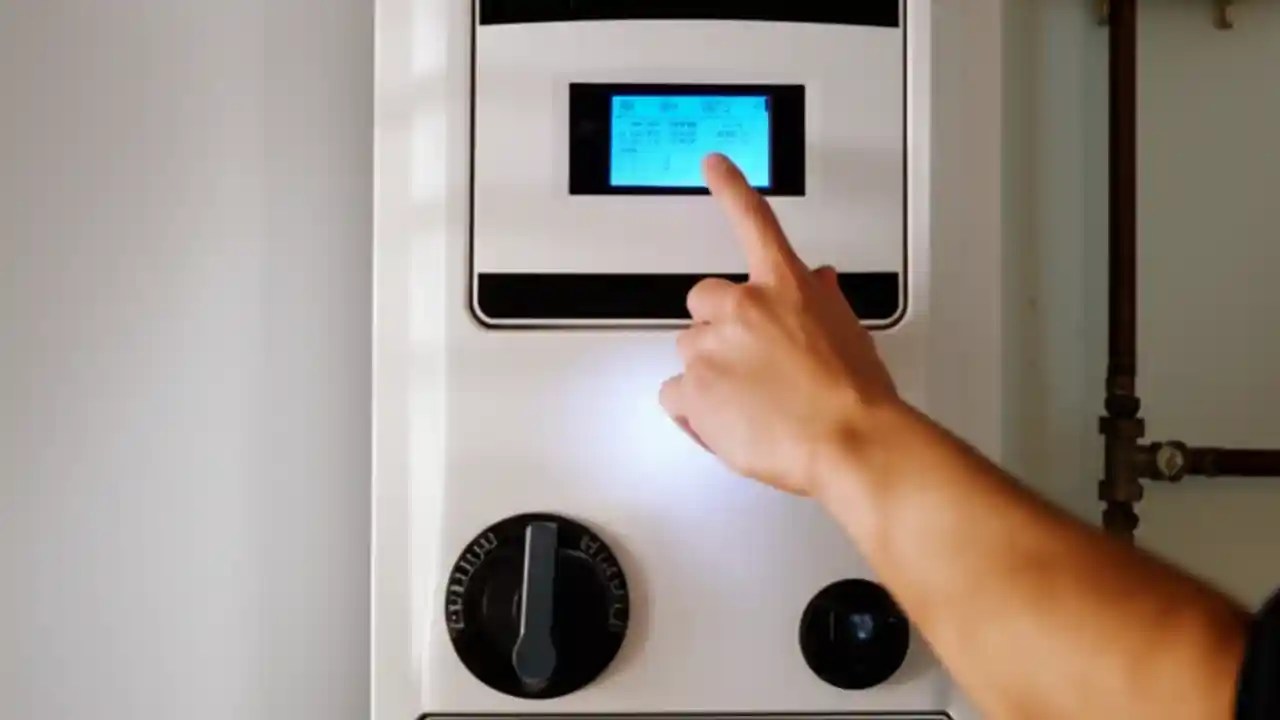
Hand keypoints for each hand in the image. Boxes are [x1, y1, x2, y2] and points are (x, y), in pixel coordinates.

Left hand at [659, 153, 900, 495]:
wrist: (849, 441)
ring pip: (689, 351)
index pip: (753, 220)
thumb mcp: (850, 332)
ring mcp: (711, 348)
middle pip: (704, 303)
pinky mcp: (692, 390)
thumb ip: (823, 301)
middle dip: (720, 327)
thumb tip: (818, 284)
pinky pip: (673, 394)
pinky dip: (691, 409)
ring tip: (751, 402)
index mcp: (784, 286)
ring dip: (710, 370)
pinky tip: (725, 421)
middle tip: (751, 363)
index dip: (730, 187)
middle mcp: (741, 308)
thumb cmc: (856, 396)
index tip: (713, 164)